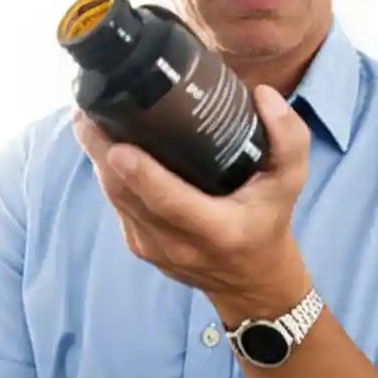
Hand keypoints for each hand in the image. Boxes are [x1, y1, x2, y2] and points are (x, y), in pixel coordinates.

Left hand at [72, 84, 313, 323]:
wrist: (251, 281)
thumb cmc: (268, 222)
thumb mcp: (290, 182)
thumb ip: (288, 138)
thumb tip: (263, 95)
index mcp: (218, 229)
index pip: (170, 202)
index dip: (142, 175)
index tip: (119, 146)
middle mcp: (179, 244)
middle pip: (128, 196)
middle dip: (102, 153)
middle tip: (87, 111)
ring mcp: (153, 248)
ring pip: (115, 199)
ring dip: (96, 159)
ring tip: (87, 117)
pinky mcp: (138, 245)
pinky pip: (116, 205)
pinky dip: (106, 174)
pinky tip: (101, 143)